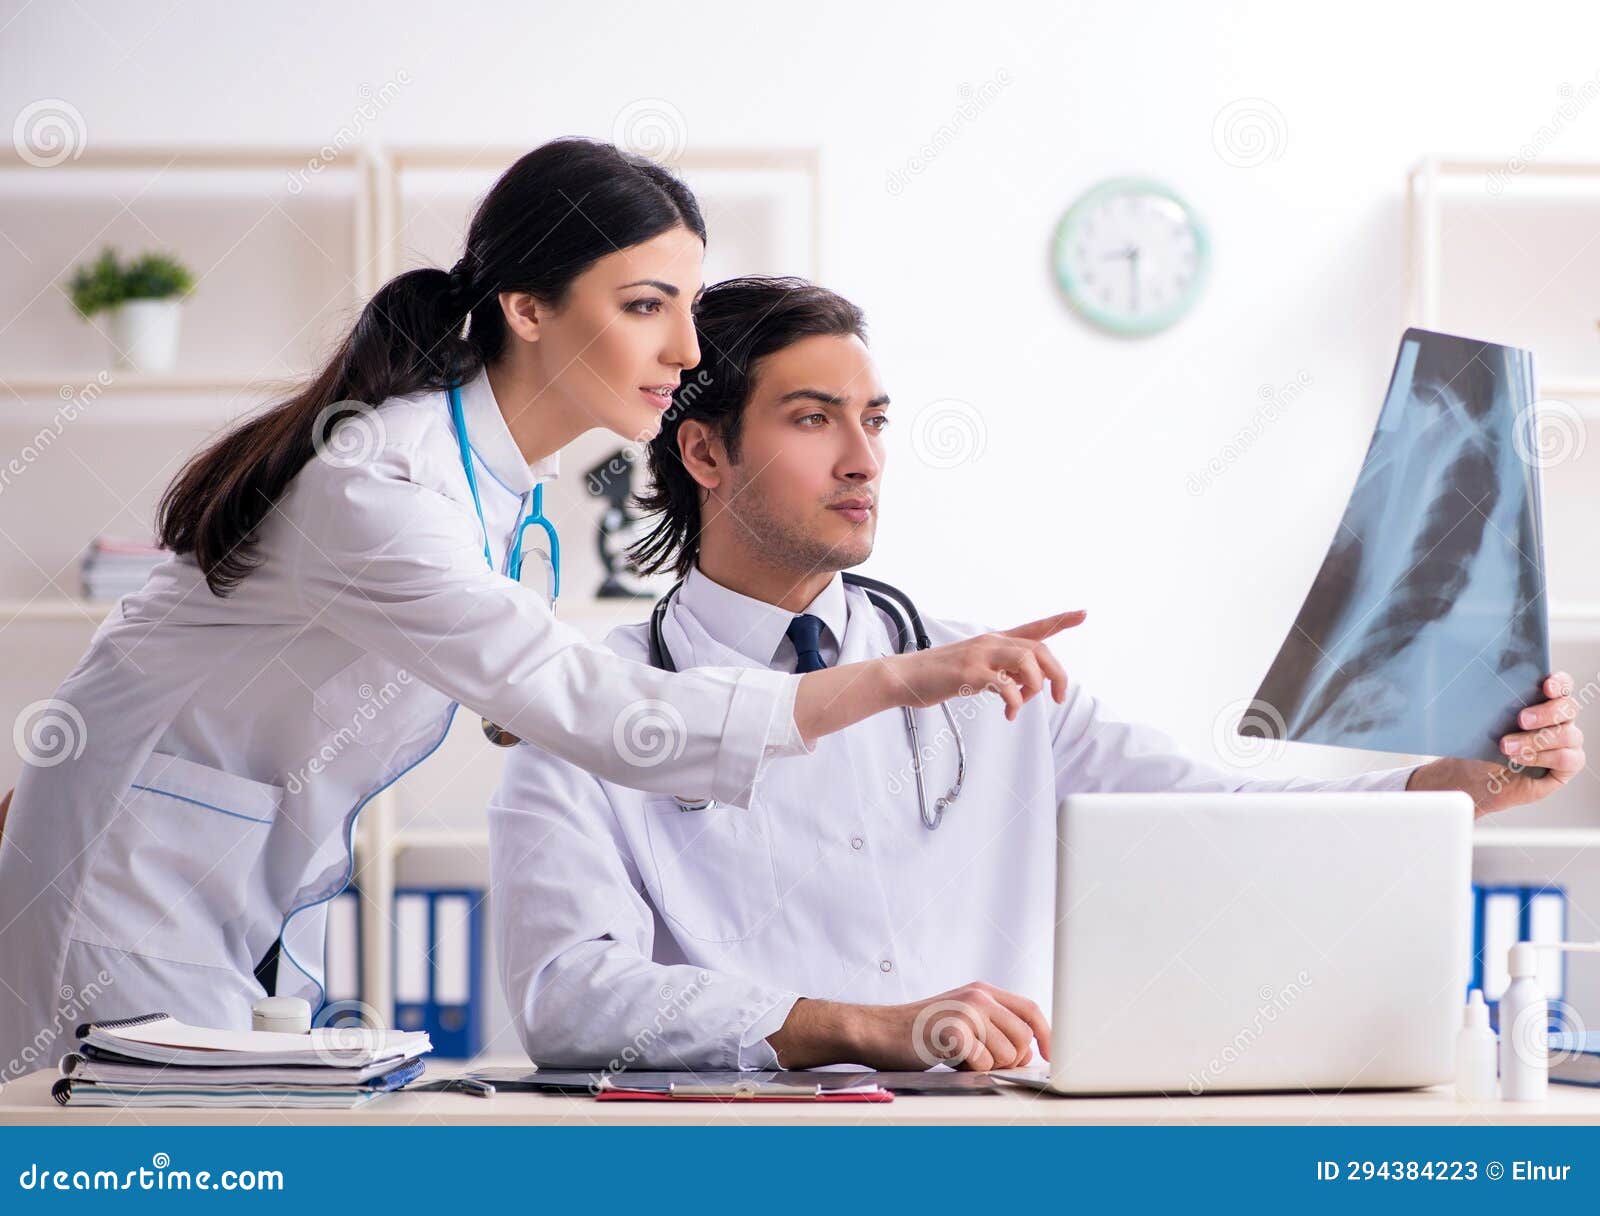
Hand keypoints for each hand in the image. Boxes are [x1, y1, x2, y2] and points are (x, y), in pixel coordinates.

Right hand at [768, 982, 1051, 1070]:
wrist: (878, 1031)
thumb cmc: (918, 1031)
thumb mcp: (960, 1018)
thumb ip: (993, 1027)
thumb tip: (1027, 1054)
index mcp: (982, 991)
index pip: (1031, 1010)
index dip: (1046, 1035)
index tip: (1049, 1055)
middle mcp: (978, 996)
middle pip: (1024, 1037)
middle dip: (1012, 1059)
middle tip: (983, 1062)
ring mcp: (967, 1011)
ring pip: (1007, 1053)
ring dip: (988, 1065)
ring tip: (960, 1057)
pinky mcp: (955, 1030)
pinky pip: (983, 1063)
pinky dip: (969, 1069)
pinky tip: (949, 1058)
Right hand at [888, 611, 1085, 720]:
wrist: (904, 677)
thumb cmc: (939, 676)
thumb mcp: (976, 668)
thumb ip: (1001, 671)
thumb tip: (1024, 684)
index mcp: (993, 641)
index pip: (1034, 628)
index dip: (1060, 621)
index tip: (1083, 613)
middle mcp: (990, 642)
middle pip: (1038, 649)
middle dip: (1057, 674)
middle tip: (1058, 697)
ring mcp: (980, 656)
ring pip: (1027, 661)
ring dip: (1035, 686)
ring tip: (1024, 704)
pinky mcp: (969, 673)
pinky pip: (1005, 685)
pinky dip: (1015, 702)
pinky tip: (1009, 713)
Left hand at [1406, 672, 1585, 817]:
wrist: (1475, 776)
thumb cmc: (1481, 744)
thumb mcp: (1483, 722)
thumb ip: (1495, 706)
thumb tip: (1490, 691)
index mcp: (1542, 700)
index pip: (1561, 685)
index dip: (1559, 683)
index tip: (1546, 686)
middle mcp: (1559, 719)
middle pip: (1568, 708)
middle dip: (1546, 712)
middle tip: (1521, 719)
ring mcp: (1566, 743)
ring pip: (1567, 735)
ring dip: (1535, 740)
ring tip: (1506, 747)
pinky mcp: (1567, 766)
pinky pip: (1567, 759)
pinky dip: (1541, 758)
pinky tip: (1519, 759)